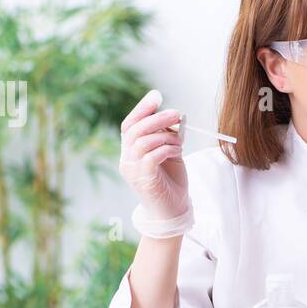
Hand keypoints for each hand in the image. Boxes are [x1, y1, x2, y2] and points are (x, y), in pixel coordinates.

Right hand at [119, 89, 190, 228]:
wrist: (172, 211)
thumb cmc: (171, 182)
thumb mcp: (170, 153)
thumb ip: (168, 136)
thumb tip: (175, 115)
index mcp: (130, 151)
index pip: (129, 124)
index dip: (141, 109)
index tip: (156, 96)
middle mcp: (126, 159)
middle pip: (135, 130)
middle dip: (157, 118)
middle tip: (176, 114)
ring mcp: (132, 170)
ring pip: (143, 141)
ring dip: (165, 136)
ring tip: (180, 141)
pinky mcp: (143, 179)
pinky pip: (151, 156)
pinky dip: (167, 149)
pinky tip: (178, 151)